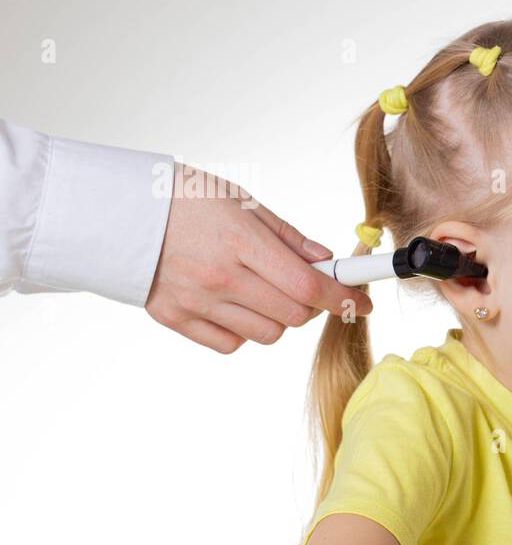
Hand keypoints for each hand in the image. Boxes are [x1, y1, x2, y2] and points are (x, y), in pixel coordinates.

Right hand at [145, 164, 372, 351]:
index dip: (342, 297)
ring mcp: (196, 302)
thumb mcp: (241, 202)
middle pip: (294, 315)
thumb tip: (326, 259)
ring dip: (278, 318)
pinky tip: (233, 304)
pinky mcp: (175, 319)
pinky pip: (231, 344)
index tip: (361, 300)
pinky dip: (243, 330)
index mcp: (240, 242)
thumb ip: (287, 236)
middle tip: (303, 286)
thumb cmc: (185, 200)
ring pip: (268, 334)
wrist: (117, 212)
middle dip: (311, 304)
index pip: (307, 285)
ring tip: (261, 291)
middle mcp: (220, 277)